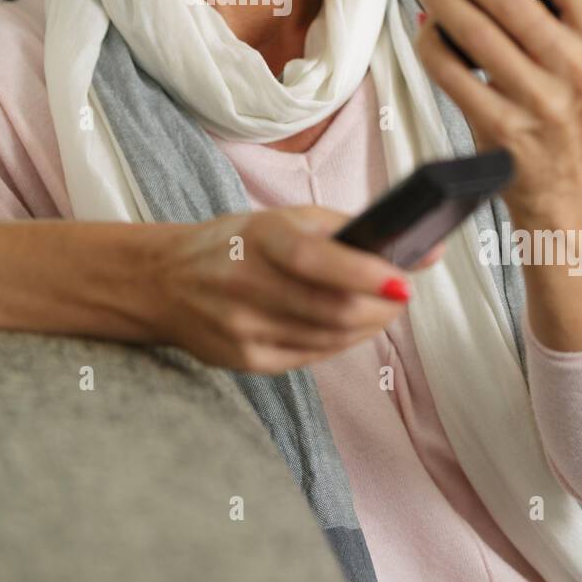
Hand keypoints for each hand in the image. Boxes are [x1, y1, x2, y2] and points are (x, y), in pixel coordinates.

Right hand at [146, 206, 442, 374]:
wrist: (162, 282)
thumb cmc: (234, 244)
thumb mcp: (280, 220)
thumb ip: (344, 230)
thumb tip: (420, 249)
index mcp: (257, 238)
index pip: (317, 259)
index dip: (365, 273)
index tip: (404, 279)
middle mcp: (246, 285)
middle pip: (334, 309)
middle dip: (382, 305)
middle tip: (401, 292)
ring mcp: (244, 329)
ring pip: (331, 337)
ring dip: (368, 324)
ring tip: (380, 306)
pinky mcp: (246, 361)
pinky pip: (312, 355)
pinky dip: (340, 340)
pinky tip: (346, 325)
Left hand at [410, 0, 581, 226]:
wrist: (564, 181)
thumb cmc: (561, 100)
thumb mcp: (577, 50)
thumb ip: (548, 5)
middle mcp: (578, 68)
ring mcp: (541, 103)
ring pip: (475, 33)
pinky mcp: (503, 129)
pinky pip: (452, 73)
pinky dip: (431, 44)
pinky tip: (425, 25)